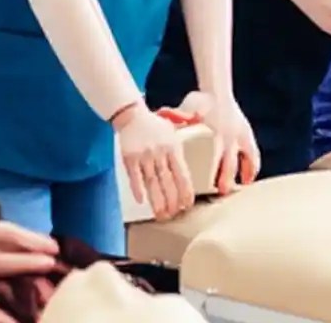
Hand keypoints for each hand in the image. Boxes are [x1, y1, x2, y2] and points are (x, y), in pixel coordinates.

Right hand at [112, 104, 193, 219]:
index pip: (182, 173)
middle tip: (174, 215)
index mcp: (173, 147)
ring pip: (152, 182)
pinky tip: (141, 200)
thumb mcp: (174, 124)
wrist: (131, 115)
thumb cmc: (154, 123)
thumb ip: (188, 127)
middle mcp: (160, 152)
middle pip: (167, 181)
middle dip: (172, 201)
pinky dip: (137, 189)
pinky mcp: (129, 158)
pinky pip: (134, 176)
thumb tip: (201, 121)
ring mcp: (144, 156)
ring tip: (161, 215)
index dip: (185, 191)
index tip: (187, 204)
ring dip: (157, 200)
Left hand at [175, 91, 259, 194]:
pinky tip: (249, 178)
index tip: (208, 188)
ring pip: (244, 161)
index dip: (211, 176)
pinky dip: (252, 167)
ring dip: (242, 175)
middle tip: (222, 192)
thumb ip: (175, 116)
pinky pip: (253, 154)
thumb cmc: (199, 102)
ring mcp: (239, 137)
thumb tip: (160, 115)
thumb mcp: (186, 108)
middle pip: (229, 165)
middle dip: (226, 181)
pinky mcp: (247, 135)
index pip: (213, 161)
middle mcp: (228, 138)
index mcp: (214, 135)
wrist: (218, 90)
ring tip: (239, 188)